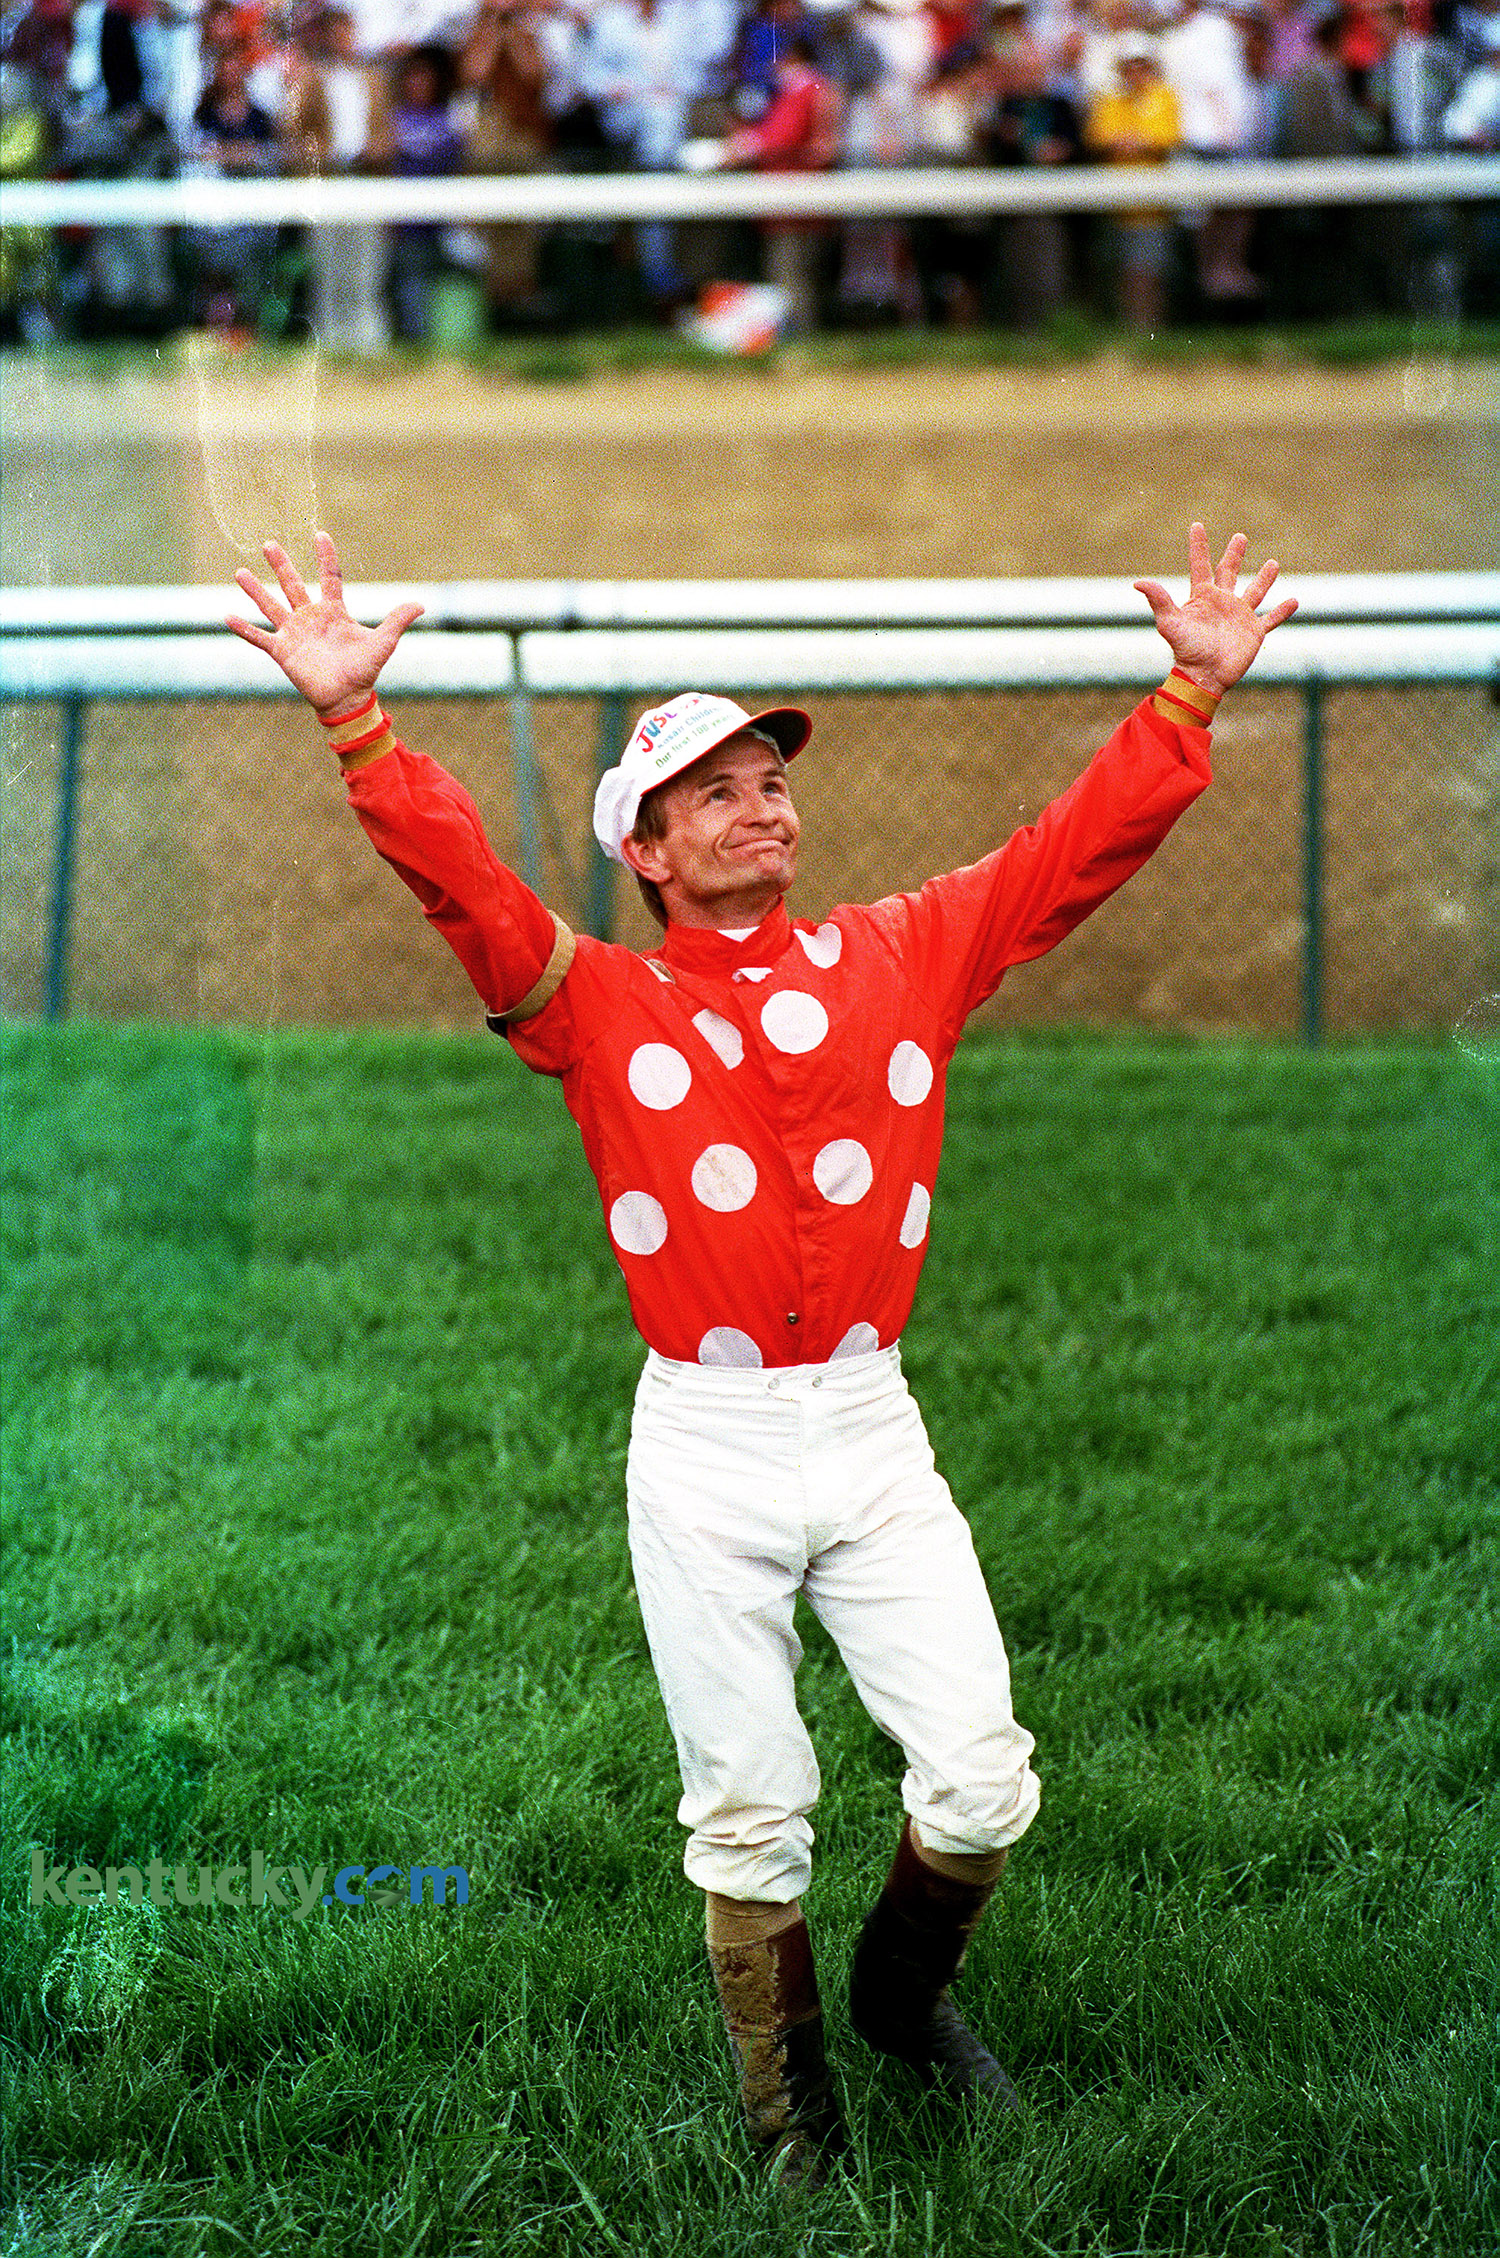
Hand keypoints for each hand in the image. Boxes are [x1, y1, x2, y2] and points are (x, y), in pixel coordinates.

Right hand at [225, 532, 423, 716]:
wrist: (347, 699)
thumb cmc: (365, 671)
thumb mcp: (383, 643)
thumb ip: (397, 621)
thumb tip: (421, 605)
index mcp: (333, 612)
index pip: (329, 577)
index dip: (326, 556)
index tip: (319, 534)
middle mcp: (310, 618)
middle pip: (293, 585)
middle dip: (281, 564)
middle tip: (268, 543)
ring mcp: (294, 634)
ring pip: (271, 606)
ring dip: (255, 590)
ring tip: (240, 573)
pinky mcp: (282, 652)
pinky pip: (259, 638)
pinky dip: (244, 629)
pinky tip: (227, 617)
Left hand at [1134, 522, 1297, 696]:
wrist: (1203, 677)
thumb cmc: (1186, 650)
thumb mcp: (1170, 623)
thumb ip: (1159, 600)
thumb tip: (1138, 582)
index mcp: (1202, 597)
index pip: (1200, 565)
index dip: (1199, 546)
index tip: (1197, 525)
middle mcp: (1222, 603)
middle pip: (1229, 572)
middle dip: (1234, 555)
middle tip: (1240, 537)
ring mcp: (1239, 617)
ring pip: (1254, 592)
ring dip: (1264, 579)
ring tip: (1273, 564)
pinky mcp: (1254, 632)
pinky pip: (1271, 619)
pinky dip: (1282, 611)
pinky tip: (1294, 601)